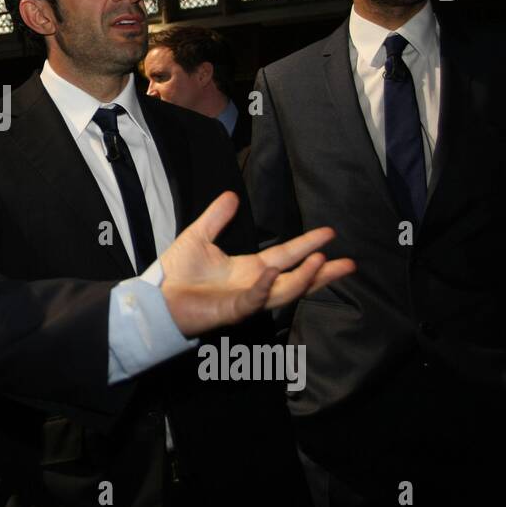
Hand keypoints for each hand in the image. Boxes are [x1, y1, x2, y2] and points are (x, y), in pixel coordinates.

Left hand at [159, 191, 354, 337]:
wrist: (156, 297)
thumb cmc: (177, 273)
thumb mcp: (199, 237)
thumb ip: (217, 218)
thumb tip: (232, 195)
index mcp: (250, 269)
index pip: (286, 256)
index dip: (307, 245)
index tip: (330, 234)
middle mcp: (255, 285)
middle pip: (297, 278)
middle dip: (323, 272)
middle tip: (349, 263)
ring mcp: (246, 300)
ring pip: (284, 291)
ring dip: (304, 278)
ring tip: (323, 262)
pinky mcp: (232, 311)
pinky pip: (254, 299)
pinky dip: (265, 288)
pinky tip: (274, 272)